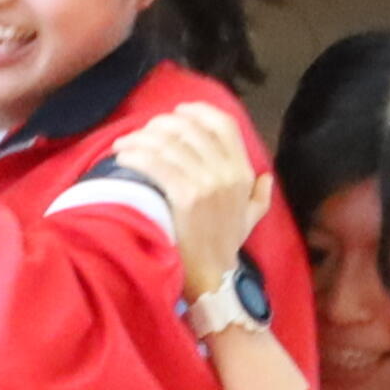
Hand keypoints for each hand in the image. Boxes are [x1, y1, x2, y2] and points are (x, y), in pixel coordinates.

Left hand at [111, 97, 269, 275]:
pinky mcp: (185, 197)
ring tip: (123, 144)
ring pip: (170, 144)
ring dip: (142, 139)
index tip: (177, 111)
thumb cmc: (225, 247)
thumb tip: (265, 177)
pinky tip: (124, 156)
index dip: (197, 111)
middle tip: (142, 131)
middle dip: (161, 125)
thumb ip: (259, 195)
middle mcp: (227, 172)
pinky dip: (138, 156)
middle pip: (190, 129)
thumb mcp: (252, 219)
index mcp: (243, 171)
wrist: (212, 278)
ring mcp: (207, 183)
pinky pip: (158, 165)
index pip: (223, 124)